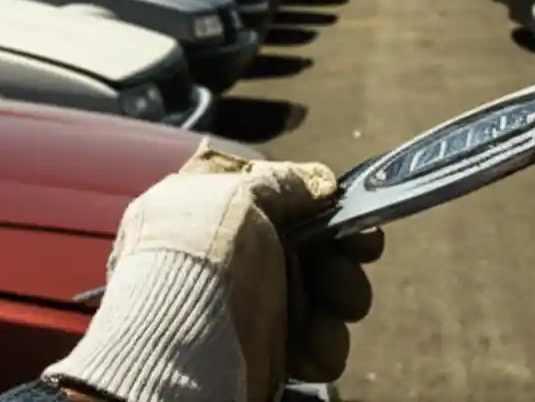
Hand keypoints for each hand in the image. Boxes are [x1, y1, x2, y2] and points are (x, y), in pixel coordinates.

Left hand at [44, 141, 382, 401]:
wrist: (182, 345)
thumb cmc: (205, 257)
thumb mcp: (242, 195)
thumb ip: (285, 183)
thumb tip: (322, 183)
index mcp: (211, 208)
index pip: (281, 198)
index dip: (321, 203)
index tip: (352, 211)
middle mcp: (231, 255)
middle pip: (312, 247)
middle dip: (341, 256)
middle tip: (346, 262)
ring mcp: (249, 304)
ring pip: (323, 295)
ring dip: (340, 298)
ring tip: (332, 308)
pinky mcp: (265, 351)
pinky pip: (315, 342)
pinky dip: (323, 344)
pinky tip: (310, 345)